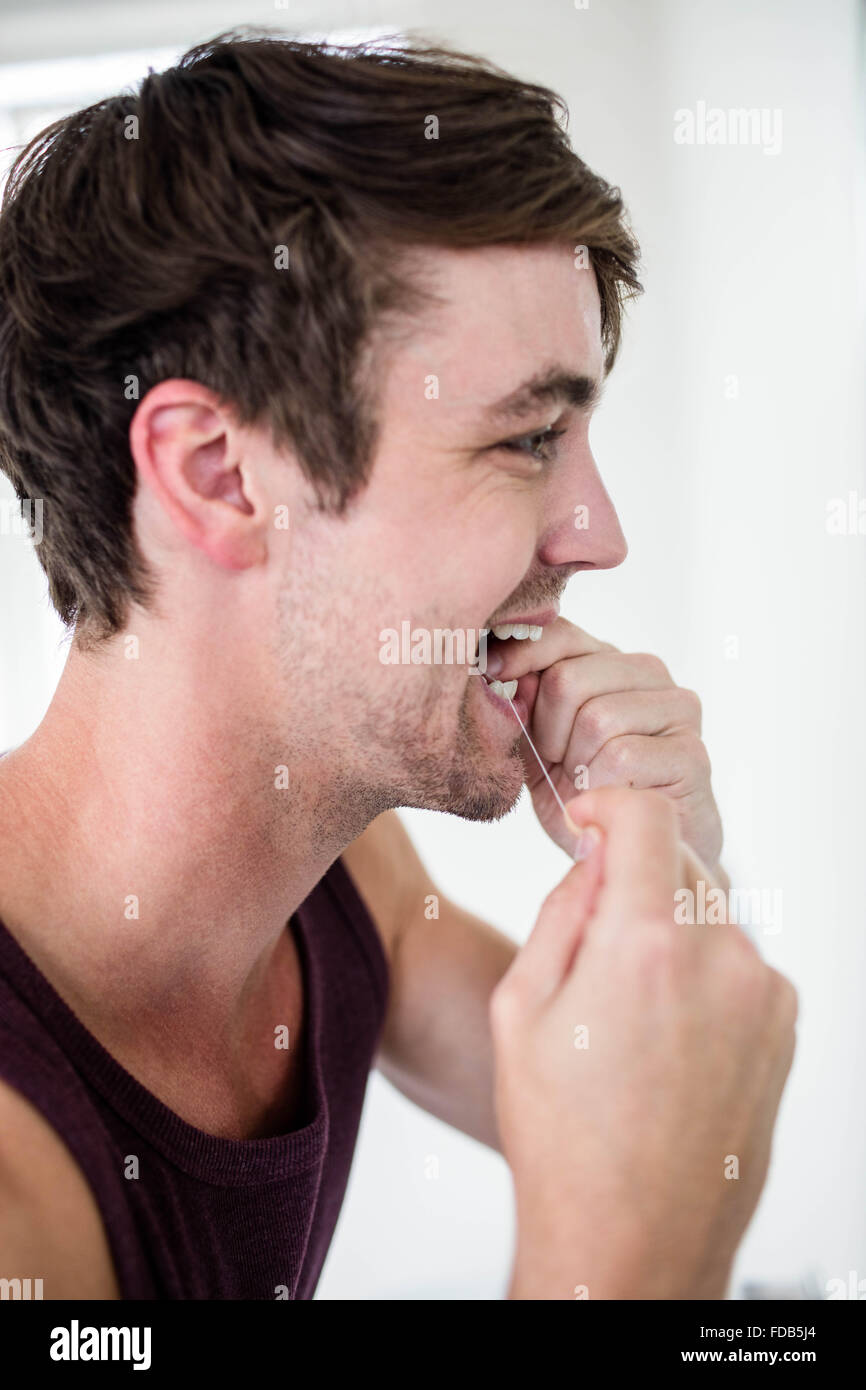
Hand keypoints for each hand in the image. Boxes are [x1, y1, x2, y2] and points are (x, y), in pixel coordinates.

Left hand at [486, 617, 723, 871]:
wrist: (634, 852)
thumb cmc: (584, 794)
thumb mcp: (537, 745)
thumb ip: (522, 704)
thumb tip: (499, 668)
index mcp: (609, 661)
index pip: (561, 634)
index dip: (520, 656)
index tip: (492, 676)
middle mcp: (649, 673)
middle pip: (569, 679)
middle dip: (548, 732)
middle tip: (560, 765)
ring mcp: (678, 710)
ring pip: (598, 718)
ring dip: (577, 765)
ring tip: (587, 785)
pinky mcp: (692, 752)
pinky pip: (623, 756)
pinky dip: (601, 786)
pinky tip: (609, 799)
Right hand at [490, 787, 797, 1299]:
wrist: (633, 1240)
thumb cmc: (563, 1137)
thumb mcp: (522, 1009)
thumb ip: (563, 911)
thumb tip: (596, 856)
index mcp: (646, 947)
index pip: (645, 818)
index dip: (608, 806)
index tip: (588, 822)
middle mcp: (723, 959)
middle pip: (681, 860)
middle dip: (634, 873)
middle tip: (589, 934)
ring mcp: (764, 995)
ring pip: (711, 912)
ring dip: (669, 925)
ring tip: (624, 1007)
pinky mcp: (785, 1028)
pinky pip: (738, 962)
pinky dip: (702, 968)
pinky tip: (664, 1032)